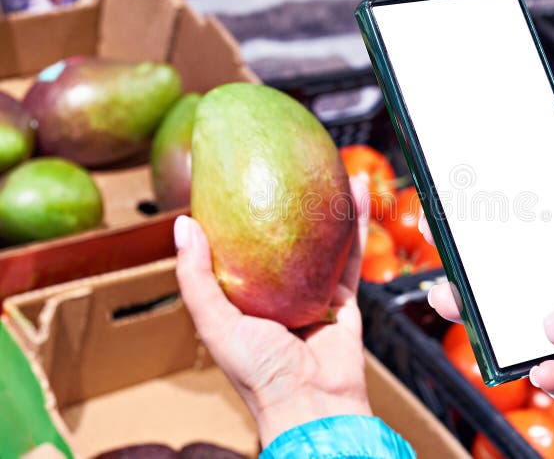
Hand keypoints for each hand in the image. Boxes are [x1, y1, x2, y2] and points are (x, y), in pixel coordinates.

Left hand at [174, 175, 371, 445]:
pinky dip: (356, 224)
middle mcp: (279, 291)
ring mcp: (312, 291)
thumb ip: (197, 278)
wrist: (314, 404)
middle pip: (285, 236)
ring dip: (328, 202)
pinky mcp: (343, 296)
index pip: (238, 246)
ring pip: (322, 238)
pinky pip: (350, 254)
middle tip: (288, 163)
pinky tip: (356, 193)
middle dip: (289, 200)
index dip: (237, 211)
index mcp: (244, 298)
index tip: (237, 175)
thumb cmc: (259, 375)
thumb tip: (182, 226)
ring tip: (328, 166)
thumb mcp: (215, 324)